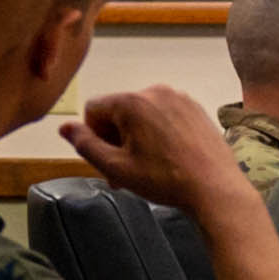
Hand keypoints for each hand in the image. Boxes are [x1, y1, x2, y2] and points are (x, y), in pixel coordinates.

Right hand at [73, 83, 242, 212]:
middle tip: (125, 171)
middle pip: (118, 110)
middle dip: (116, 138)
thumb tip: (64, 127)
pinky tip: (167, 158)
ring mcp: (179, 98)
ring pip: (142, 114)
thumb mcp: (115, 167)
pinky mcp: (195, 108)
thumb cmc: (165, 180)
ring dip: (136, 137)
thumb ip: (85, 144)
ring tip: (147, 167)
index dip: (94, 137)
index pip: (93, 109)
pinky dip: (158, 132)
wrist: (214, 188)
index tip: (108, 160)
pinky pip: (164, 115)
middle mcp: (155, 91)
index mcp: (132, 102)